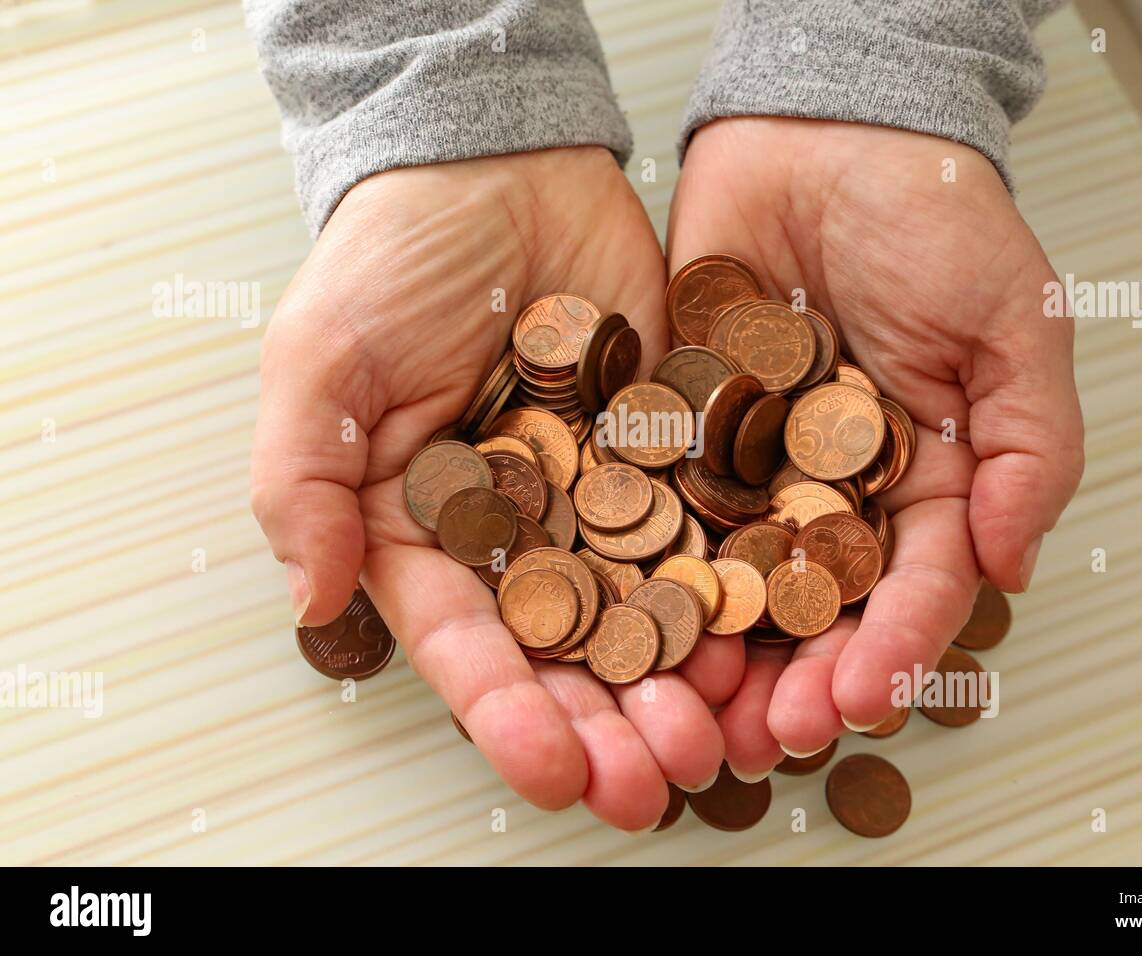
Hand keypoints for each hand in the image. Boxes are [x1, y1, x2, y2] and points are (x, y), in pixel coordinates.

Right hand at [252, 147, 735, 829]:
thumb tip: (311, 597)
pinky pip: (707, 529)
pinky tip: (761, 635)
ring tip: (721, 732)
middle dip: (610, 723)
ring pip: (647, 610)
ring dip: (682, 679)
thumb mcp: (322, 364)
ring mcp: (601, 499)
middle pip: (568, 651)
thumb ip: (306, 482)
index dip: (508, 715)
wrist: (499, 167)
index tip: (554, 771)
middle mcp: (520, 534)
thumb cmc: (392, 258)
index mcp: (427, 532)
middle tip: (656, 780)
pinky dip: (732, 585)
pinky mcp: (670, 455)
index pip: (469, 645)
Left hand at [668, 118, 1083, 774]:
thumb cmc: (931, 216)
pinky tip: (634, 618)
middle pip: (816, 605)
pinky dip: (649, 566)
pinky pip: (661, 508)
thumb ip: (1032, 447)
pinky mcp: (677, 431)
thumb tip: (1014, 567)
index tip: (863, 697)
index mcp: (921, 475)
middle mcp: (832, 485)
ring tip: (698, 712)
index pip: (912, 583)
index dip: (894, 647)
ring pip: (733, 579)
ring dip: (718, 652)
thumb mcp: (1015, 325)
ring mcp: (750, 465)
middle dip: (798, 676)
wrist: (820, 132)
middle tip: (771, 734)